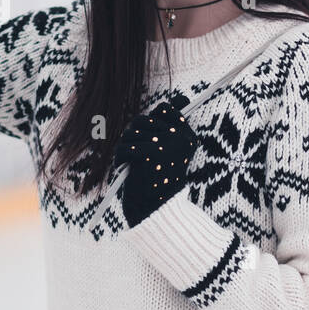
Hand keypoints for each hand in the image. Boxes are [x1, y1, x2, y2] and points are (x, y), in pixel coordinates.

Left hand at [115, 92, 200, 227]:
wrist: (157, 211)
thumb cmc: (160, 181)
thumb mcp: (173, 150)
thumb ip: (172, 126)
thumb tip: (181, 98)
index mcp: (188, 136)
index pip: (166, 108)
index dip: (153, 121)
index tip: (153, 141)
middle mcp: (181, 137)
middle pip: (144, 118)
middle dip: (134, 136)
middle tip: (139, 156)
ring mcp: (166, 144)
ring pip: (131, 131)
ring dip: (126, 147)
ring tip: (132, 164)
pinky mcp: (150, 153)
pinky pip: (124, 147)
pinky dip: (120, 159)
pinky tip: (126, 170)